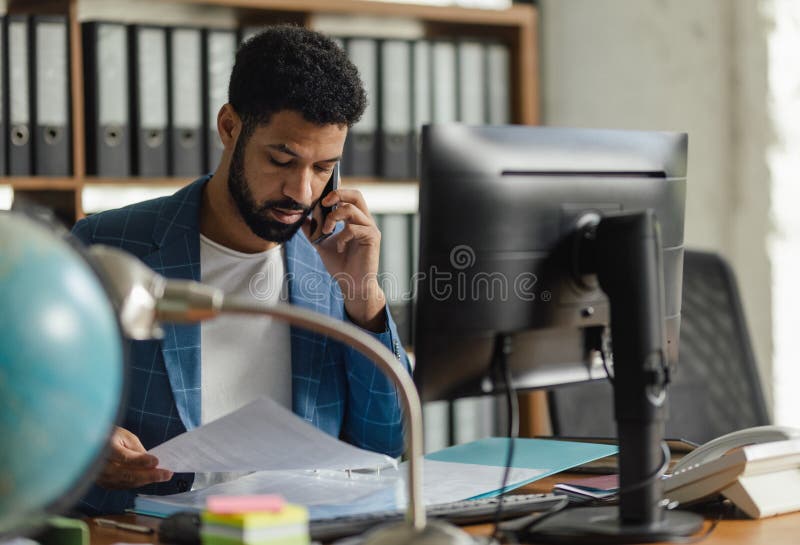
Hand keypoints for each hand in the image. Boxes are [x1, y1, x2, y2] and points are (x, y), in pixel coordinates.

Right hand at [96, 426, 172, 489]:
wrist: (90, 445)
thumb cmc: (110, 437)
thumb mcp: (125, 436)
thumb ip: (136, 449)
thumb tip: (150, 462)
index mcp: (105, 447)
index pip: (124, 458)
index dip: (141, 461)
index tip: (156, 461)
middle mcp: (100, 465)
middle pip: (126, 474)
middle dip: (149, 475)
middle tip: (166, 474)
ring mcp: (100, 477)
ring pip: (126, 482)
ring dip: (145, 480)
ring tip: (162, 476)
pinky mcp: (103, 483)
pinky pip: (122, 486)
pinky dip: (137, 483)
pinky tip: (149, 479)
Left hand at [304, 188, 386, 331]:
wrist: (352, 284)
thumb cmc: (340, 265)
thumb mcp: (322, 244)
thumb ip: (314, 230)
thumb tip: (303, 218)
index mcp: (355, 220)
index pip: (350, 197)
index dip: (337, 192)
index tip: (320, 200)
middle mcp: (365, 221)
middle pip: (356, 195)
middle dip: (338, 194)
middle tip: (323, 203)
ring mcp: (370, 229)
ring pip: (351, 209)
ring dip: (333, 218)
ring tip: (327, 231)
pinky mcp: (373, 238)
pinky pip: (353, 228)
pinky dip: (342, 237)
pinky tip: (340, 248)